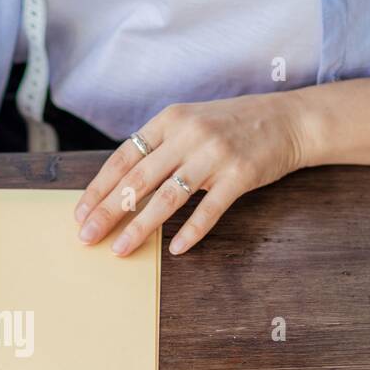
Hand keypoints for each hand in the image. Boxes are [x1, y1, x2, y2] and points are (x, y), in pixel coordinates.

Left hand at [74, 91, 308, 256]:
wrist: (289, 119)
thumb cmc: (233, 125)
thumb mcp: (190, 123)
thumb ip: (159, 147)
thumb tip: (120, 185)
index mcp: (170, 120)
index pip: (123, 158)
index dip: (99, 188)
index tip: (80, 213)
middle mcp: (189, 134)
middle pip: (138, 180)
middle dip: (108, 212)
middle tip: (87, 237)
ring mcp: (215, 154)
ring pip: (168, 197)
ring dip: (140, 227)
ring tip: (121, 250)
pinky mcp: (240, 175)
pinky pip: (209, 209)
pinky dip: (191, 232)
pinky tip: (175, 249)